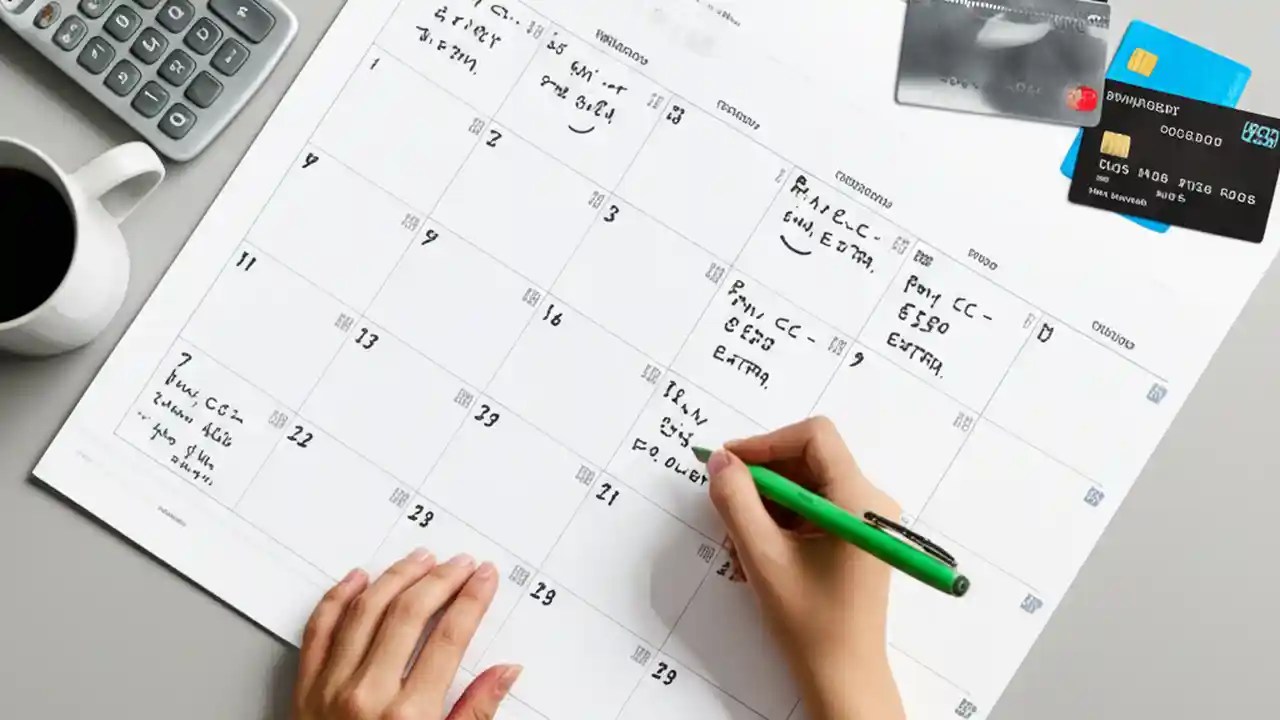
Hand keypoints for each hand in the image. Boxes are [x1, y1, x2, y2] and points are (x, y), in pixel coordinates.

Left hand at [293, 550, 521, 719]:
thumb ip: (474, 713)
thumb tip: (506, 673)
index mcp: (407, 716)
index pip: (448, 637)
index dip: (471, 600)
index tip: (485, 579)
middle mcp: (366, 695)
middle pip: (408, 614)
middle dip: (441, 579)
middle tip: (461, 564)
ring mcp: (330, 688)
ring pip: (365, 609)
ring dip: (395, 576)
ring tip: (419, 560)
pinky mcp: (304, 690)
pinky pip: (319, 629)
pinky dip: (338, 598)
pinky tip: (357, 579)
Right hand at [706, 417, 905, 719]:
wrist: (842, 675)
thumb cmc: (810, 620)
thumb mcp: (763, 555)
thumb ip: (736, 501)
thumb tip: (720, 461)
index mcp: (858, 499)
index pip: (813, 437)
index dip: (766, 442)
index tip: (728, 462)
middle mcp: (868, 502)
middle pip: (807, 462)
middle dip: (761, 482)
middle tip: (725, 506)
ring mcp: (863, 522)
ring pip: (803, 489)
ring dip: (764, 509)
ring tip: (739, 546)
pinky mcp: (853, 540)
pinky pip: (810, 513)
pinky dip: (779, 527)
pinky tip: (755, 558)